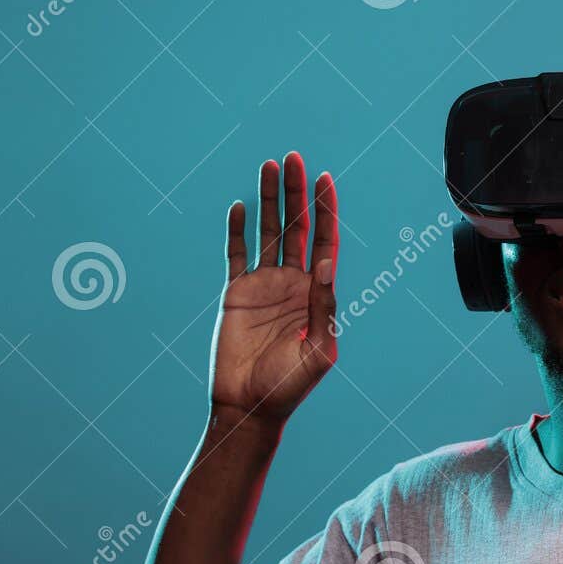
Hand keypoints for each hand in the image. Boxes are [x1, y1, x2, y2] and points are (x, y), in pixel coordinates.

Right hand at [210, 155, 338, 432]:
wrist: (250, 406)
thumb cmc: (290, 386)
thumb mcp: (318, 350)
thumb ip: (323, 307)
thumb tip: (325, 263)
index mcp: (316, 294)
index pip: (324, 242)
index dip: (326, 210)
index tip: (325, 178)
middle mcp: (292, 284)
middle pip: (297, 227)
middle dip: (296, 192)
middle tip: (292, 157)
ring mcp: (263, 286)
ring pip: (268, 232)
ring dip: (270, 200)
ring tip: (268, 166)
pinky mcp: (236, 294)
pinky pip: (236, 254)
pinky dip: (238, 230)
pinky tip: (240, 205)